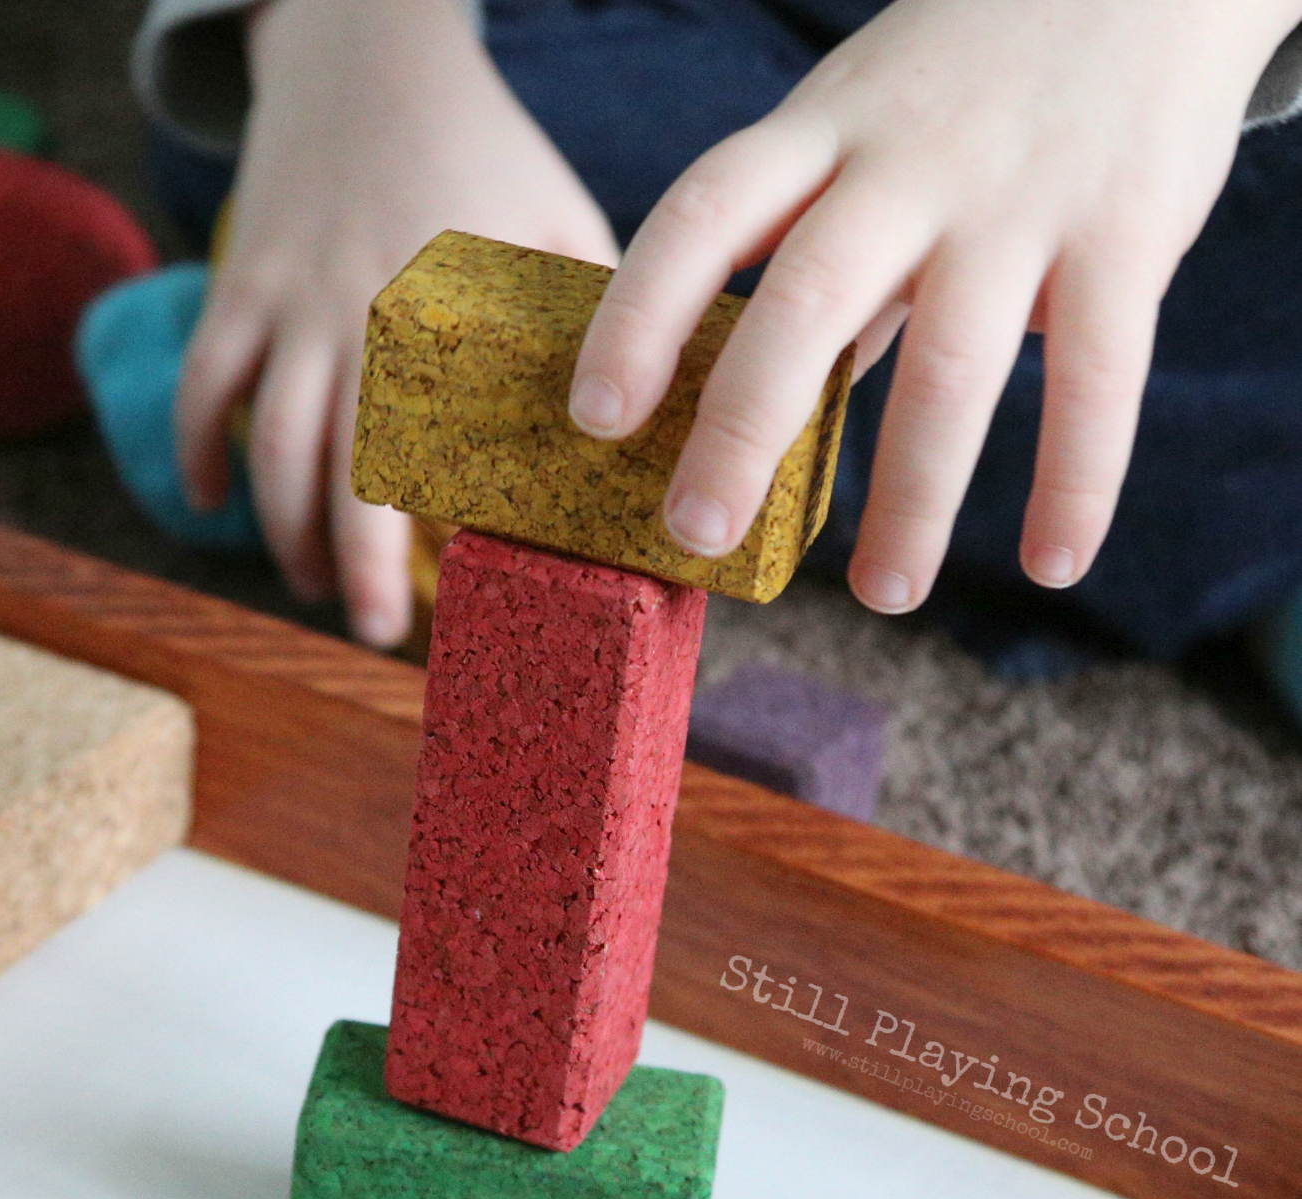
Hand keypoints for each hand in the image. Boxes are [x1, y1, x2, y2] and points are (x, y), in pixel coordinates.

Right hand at [177, 0, 618, 646]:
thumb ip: (588, 322)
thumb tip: (627, 426)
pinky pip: (203, 380)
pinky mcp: (241, 285)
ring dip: (283, 529)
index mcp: (447, 313)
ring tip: (313, 588)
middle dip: (356, 563)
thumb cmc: (485, 148)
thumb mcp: (561, 223)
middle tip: (378, 634)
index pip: (444, 450)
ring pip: (268, 442)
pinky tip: (215, 503)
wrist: (367, 49)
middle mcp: (359, 316)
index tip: (472, 593)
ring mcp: (287, 301)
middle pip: (344, 469)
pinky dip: (197, 447)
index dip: (449, 530)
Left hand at [569, 0, 1300, 612]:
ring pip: (952, 364)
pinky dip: (1077, 481)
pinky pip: (1098, 376)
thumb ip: (813, 261)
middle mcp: (905, 164)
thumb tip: (756, 404)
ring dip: (914, 498)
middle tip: (695, 536)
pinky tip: (1052, 565)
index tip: (591, 420)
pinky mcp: (1128, 232)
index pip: (701, 219)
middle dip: (740, 429)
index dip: (637, 319)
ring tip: (885, 596)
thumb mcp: (860, 137)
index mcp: (819, 134)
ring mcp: (1018, 198)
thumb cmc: (964, 81)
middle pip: (803, 302)